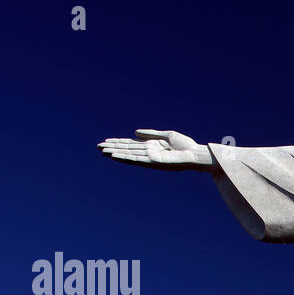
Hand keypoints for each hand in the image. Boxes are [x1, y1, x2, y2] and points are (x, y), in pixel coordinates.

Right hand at [98, 129, 213, 169]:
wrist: (195, 153)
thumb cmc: (185, 145)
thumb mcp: (167, 136)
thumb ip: (151, 134)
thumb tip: (134, 133)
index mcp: (151, 146)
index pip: (131, 144)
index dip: (118, 142)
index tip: (106, 141)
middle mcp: (149, 153)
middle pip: (127, 149)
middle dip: (113, 148)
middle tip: (98, 147)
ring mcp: (150, 158)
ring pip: (128, 154)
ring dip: (115, 153)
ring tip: (102, 151)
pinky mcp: (153, 162)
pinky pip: (136, 159)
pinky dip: (125, 157)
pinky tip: (114, 156)